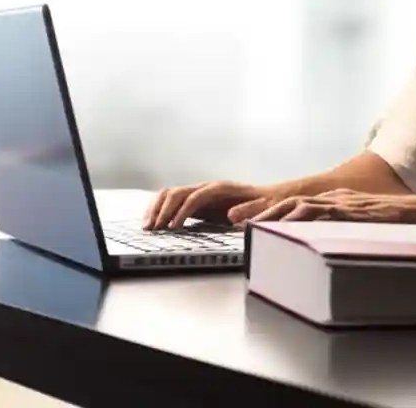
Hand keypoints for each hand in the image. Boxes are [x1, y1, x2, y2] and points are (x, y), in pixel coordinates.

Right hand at [142, 181, 271, 229]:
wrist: (268, 198)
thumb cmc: (265, 205)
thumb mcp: (262, 208)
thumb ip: (248, 211)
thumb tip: (231, 215)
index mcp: (221, 189)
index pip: (195, 197)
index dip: (182, 211)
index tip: (173, 228)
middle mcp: (207, 187)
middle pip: (177, 192)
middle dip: (163, 210)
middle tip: (153, 229)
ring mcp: (199, 192)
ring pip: (170, 194)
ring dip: (156, 209)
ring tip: (147, 227)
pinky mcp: (194, 200)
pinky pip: (171, 201)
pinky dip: (159, 210)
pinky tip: (153, 223)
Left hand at [246, 189, 415, 223]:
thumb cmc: (396, 225)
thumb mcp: (363, 229)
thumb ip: (344, 236)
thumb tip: (327, 255)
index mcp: (335, 203)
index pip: (296, 206)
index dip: (271, 213)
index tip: (250, 222)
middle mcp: (333, 199)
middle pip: (289, 202)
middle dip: (261, 211)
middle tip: (237, 220)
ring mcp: (340, 203)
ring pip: (297, 205)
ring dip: (270, 214)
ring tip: (250, 223)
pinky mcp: (347, 209)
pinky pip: (317, 211)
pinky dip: (297, 217)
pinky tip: (282, 225)